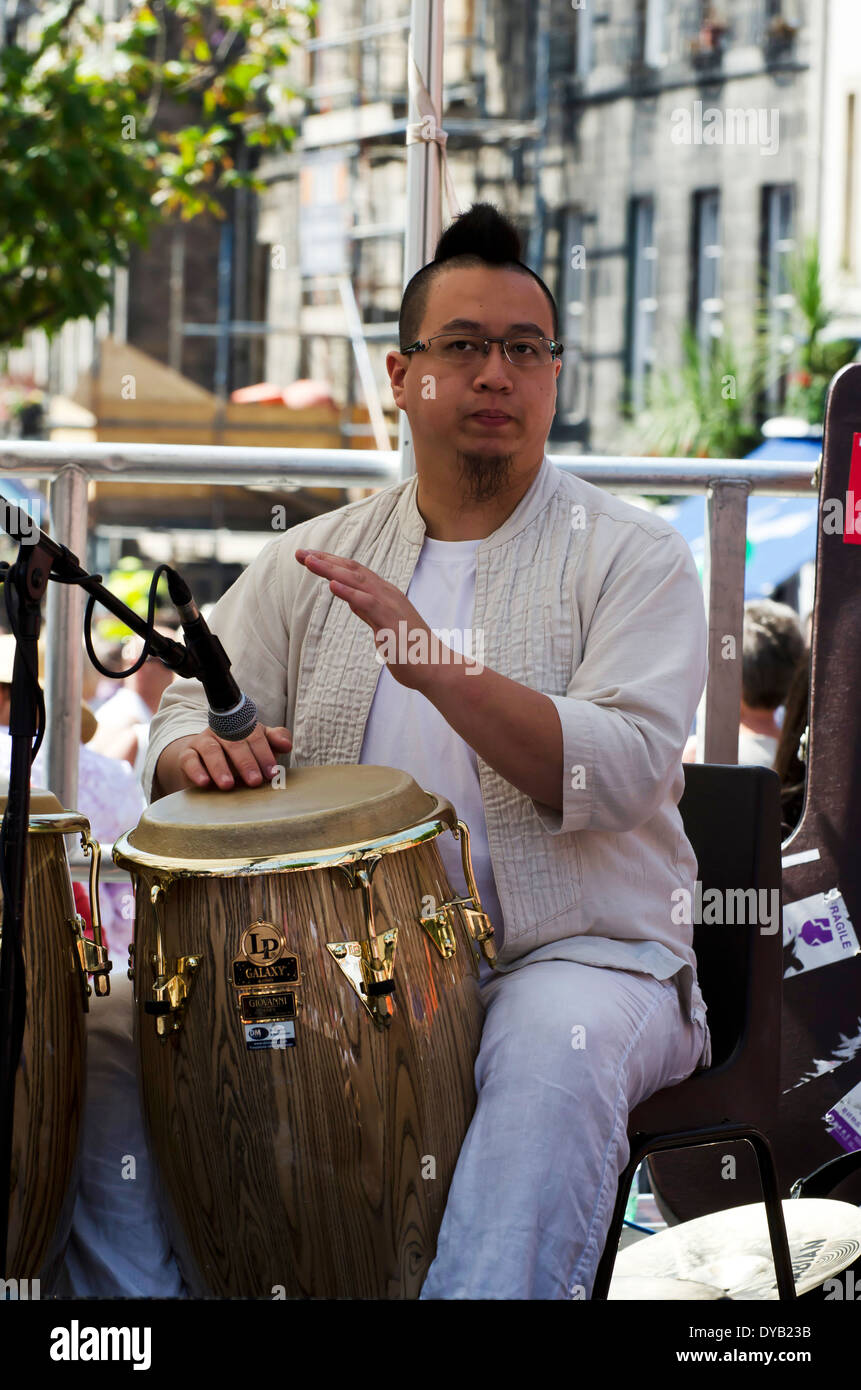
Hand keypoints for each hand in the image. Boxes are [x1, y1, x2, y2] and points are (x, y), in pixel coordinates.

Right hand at [154, 724, 292, 796]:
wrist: (206, 759)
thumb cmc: (240, 753)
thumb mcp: (260, 746)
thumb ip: (275, 741)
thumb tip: (288, 744)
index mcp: (242, 725)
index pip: (254, 736)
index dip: (264, 754)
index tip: (272, 773)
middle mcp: (222, 730)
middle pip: (234, 743)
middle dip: (246, 763)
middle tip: (255, 781)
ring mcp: (203, 740)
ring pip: (211, 750)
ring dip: (220, 768)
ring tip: (228, 785)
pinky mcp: (187, 754)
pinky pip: (190, 760)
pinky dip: (196, 771)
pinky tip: (204, 783)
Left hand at [295, 548, 451, 691]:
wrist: (434, 667)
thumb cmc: (411, 650)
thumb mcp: (383, 627)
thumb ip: (368, 612)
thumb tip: (352, 601)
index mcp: (385, 595)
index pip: (354, 572)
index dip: (331, 562)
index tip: (309, 557)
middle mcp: (387, 594)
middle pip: (351, 570)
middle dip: (324, 560)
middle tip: (300, 553)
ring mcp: (389, 605)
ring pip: (356, 581)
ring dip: (331, 569)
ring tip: (309, 561)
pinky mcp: (390, 620)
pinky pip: (367, 603)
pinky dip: (349, 592)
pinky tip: (332, 585)